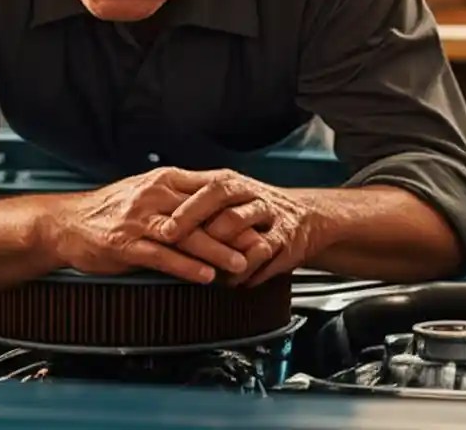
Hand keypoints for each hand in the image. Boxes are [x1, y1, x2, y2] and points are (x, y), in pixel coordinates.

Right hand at [51, 168, 255, 283]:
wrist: (66, 223)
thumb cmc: (111, 210)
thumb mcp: (148, 191)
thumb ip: (181, 196)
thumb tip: (218, 204)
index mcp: (164, 180)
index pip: (209, 189)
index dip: (237, 205)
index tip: (261, 218)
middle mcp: (154, 196)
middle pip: (203, 213)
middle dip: (235, 231)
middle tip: (261, 245)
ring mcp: (139, 220)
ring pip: (186, 235)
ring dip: (216, 251)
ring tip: (241, 264)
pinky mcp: (126, 244)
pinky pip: (161, 256)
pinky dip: (186, 267)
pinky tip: (204, 276)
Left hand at [161, 170, 318, 286]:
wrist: (308, 217)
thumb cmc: (255, 210)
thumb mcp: (229, 197)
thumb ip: (198, 202)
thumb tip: (158, 215)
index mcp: (235, 184)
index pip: (210, 189)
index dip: (186, 209)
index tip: (163, 228)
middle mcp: (254, 197)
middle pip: (225, 204)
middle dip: (196, 224)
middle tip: (174, 243)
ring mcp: (272, 219)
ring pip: (244, 232)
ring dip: (219, 253)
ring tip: (202, 269)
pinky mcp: (286, 242)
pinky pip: (262, 257)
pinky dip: (244, 273)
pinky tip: (230, 281)